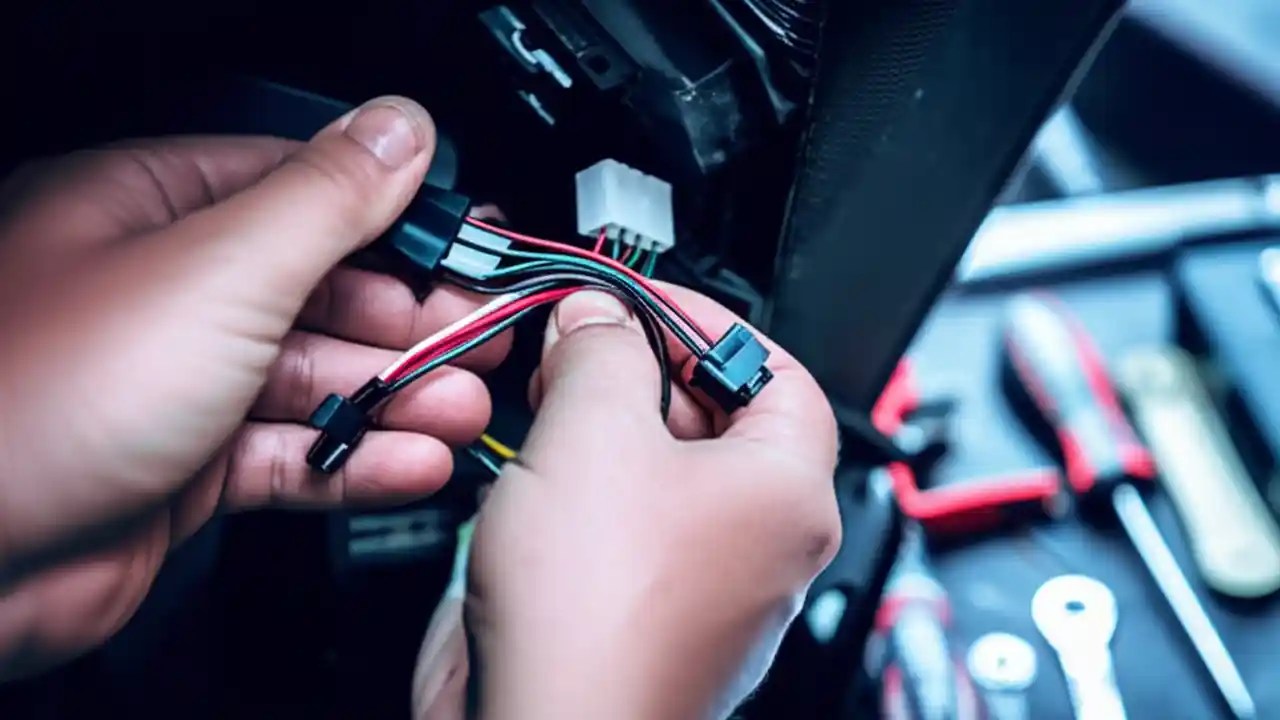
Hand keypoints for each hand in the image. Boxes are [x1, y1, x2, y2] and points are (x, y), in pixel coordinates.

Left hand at [0, 98, 506, 677]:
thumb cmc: (35, 400)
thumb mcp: (216, 271)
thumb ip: (325, 201)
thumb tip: (399, 130)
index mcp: (150, 213)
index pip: (303, 191)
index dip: (399, 215)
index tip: (471, 238)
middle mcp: (163, 294)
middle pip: (321, 291)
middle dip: (412, 319)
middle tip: (484, 333)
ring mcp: (176, 385)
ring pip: (315, 379)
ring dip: (398, 396)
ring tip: (459, 407)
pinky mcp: (186, 469)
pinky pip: (294, 454)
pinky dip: (358, 459)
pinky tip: (409, 462)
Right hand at [414, 289, 840, 719]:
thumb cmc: (596, 619)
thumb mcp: (594, 433)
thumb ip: (601, 350)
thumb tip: (598, 316)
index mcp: (787, 494)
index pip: (776, 370)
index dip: (706, 323)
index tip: (639, 299)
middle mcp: (760, 544)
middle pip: (718, 418)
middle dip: (643, 368)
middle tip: (579, 338)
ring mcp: (704, 585)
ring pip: (665, 474)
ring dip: (605, 426)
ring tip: (549, 396)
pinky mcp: (644, 612)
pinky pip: (628, 527)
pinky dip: (587, 488)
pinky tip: (536, 474)